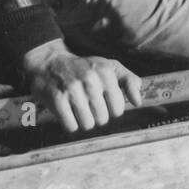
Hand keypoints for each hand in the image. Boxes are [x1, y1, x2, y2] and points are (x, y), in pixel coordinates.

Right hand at [21, 40, 143, 132]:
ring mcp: (73, 89)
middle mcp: (90, 79)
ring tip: (77, 108)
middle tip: (87, 103)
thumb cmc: (84, 68)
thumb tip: (138, 102)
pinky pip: (71, 126)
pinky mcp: (57, 99)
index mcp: (106, 71)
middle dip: (95, 115)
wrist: (49, 62)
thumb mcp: (109, 67)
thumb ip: (129, 80)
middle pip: (103, 119)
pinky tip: (67, 112)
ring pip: (88, 124)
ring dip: (82, 121)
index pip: (118, 109)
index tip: (101, 100)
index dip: (110, 109)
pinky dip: (70, 124)